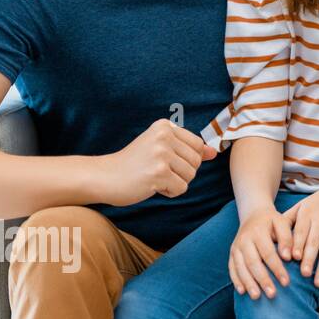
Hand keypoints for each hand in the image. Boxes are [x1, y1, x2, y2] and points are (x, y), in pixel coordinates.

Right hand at [92, 119, 216, 206]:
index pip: (198, 145)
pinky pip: (181, 188)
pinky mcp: (158, 173)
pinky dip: (169, 192)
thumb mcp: (162, 150)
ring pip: (191, 175)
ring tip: (153, 177)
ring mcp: (161, 154)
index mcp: (165, 126)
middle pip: (197, 161)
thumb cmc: (135, 164)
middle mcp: (164, 137)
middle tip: (156, 170)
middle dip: (182, 172)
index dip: (186, 159)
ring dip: (175, 182)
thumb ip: (188, 149)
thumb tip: (214, 153)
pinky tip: (151, 186)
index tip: (164, 160)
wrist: (104, 177)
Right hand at [229, 206, 293, 299]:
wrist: (254, 214)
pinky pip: (232, 269)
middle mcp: (244, 240)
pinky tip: (242, 291)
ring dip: (249, 283)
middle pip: (253, 263)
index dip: (277, 268)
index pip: (268, 253)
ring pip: (241, 268)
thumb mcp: (282, 222)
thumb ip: (287, 238)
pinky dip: (236, 280)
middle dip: (263, 280)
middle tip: (272, 294)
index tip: (286, 282)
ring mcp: (236, 247)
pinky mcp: (231, 254)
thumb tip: (289, 257)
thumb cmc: (272, 221)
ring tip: (257, 297)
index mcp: (258, 232)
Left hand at [283, 181, 318, 287]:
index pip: (301, 230)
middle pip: (315, 242)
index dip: (297, 244)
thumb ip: (287, 220)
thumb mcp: (302, 206)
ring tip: (318, 283)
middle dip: (310, 258)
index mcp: (308, 213)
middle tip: (304, 274)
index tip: (292, 258)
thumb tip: (269, 237)